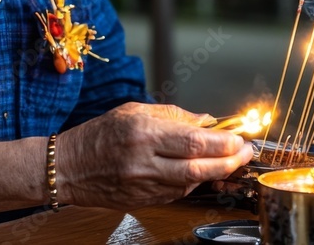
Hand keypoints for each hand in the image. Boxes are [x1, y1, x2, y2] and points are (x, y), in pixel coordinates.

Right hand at [55, 102, 253, 208]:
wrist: (68, 167)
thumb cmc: (99, 134)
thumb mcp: (134, 111)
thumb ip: (173, 115)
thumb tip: (206, 121)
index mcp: (143, 133)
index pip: (194, 141)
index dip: (223, 142)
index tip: (240, 138)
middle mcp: (144, 161)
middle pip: (199, 166)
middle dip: (229, 161)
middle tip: (245, 153)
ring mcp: (144, 185)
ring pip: (192, 182)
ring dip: (215, 172)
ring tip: (228, 160)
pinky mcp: (143, 201)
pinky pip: (177, 193)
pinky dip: (193, 181)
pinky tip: (200, 171)